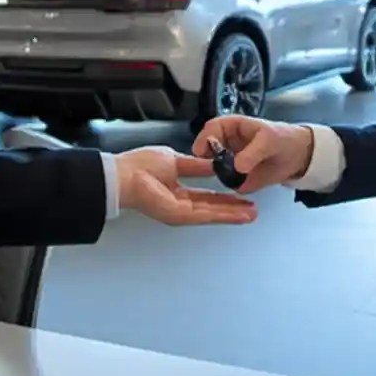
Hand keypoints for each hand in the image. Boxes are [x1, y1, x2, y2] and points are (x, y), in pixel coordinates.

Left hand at [114, 146, 256, 224]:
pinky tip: (238, 215)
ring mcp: (179, 212)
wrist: (123, 174)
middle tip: (252, 210)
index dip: (224, 197)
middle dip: (233, 209)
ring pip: (212, 214)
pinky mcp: (179, 215)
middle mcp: (179, 205)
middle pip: (212, 209)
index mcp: (177, 192)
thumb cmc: (139, 166)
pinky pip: (206, 215)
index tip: (240, 195)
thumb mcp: (175, 160)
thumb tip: (213, 164)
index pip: (206, 197)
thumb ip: (195, 165)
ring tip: (251, 215)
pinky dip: (224, 215)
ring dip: (233, 214)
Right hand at [191, 116, 313, 192]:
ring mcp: (229, 163)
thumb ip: (253, 153)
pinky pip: (228, 184)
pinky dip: (229, 187)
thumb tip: (238, 167)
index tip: (202, 154)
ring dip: (217, 176)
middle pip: (206, 152)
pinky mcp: (237, 179)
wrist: (300, 157)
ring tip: (226, 181)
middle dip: (205, 162)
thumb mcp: (269, 140)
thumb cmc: (282, 139)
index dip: (203, 140)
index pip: (210, 129)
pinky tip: (235, 189)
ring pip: (214, 170)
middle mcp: (225, 145)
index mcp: (230, 127)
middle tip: (211, 172)